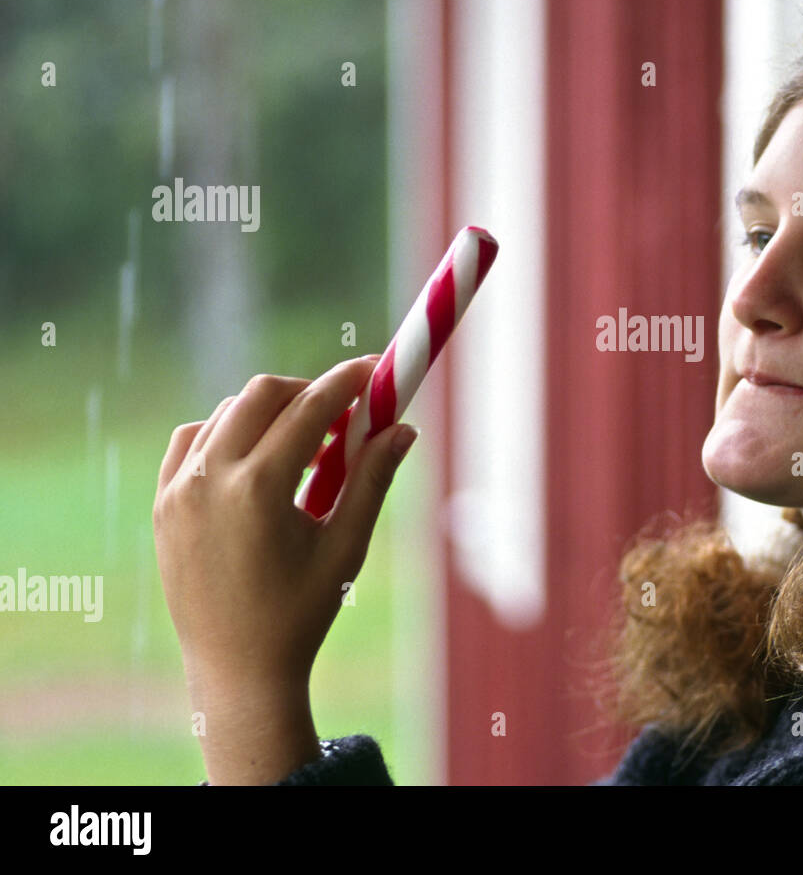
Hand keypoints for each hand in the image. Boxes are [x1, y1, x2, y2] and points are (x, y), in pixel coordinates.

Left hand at [153, 355, 417, 781]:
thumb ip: (373, 478)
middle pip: (262, 393)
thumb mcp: (346, 546)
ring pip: (226, 413)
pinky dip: (227, 434)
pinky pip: (193, 441)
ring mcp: (178, 490)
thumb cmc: (302, 613)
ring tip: (307, 452)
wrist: (237, 671)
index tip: (376, 368)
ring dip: (270, 414)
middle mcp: (210, 479)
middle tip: (345, 413)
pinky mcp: (163, 504)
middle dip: (309, 391)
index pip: (310, 407)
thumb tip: (403, 427)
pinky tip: (258, 462)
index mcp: (260, 489)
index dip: (349, 381)